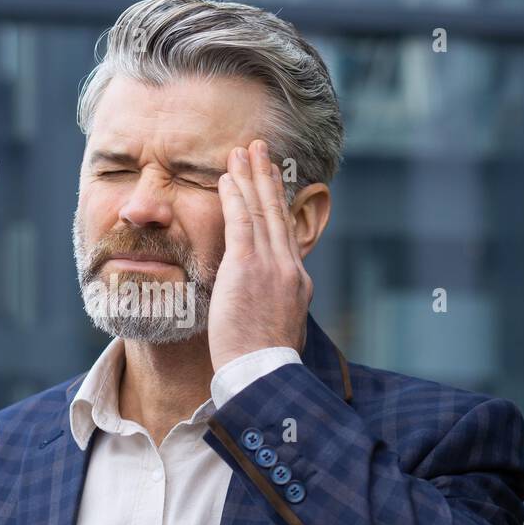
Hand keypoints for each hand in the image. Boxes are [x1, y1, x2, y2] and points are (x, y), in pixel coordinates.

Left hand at [208, 139, 311, 371]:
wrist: (263, 374)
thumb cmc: (264, 363)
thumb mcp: (279, 329)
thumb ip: (275, 308)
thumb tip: (269, 307)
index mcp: (297, 282)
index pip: (286, 233)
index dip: (279, 203)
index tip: (272, 183)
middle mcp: (288, 267)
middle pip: (277, 213)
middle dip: (268, 177)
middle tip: (260, 150)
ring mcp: (270, 266)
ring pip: (260, 210)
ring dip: (250, 177)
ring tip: (243, 151)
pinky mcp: (247, 268)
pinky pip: (240, 223)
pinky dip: (234, 197)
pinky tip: (226, 177)